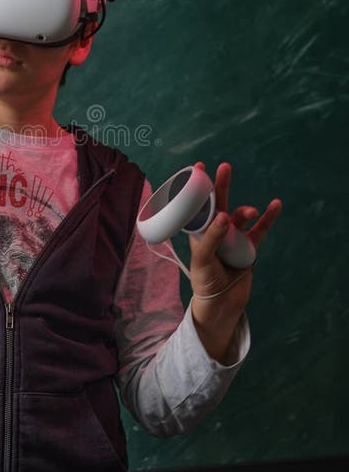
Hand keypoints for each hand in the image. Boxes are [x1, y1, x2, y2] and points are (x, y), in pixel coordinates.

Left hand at [188, 161, 281, 360]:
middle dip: (221, 186)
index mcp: (198, 232)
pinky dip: (268, 218)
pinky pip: (260, 230)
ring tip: (250, 212)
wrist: (221, 304)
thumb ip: (212, 238)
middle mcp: (216, 232)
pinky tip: (275, 205)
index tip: (198, 168)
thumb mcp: (202, 259)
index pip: (196, 206)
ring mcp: (233, 239)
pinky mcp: (249, 248)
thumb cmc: (204, 281)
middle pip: (219, 204)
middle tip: (224, 168)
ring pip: (240, 217)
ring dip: (245, 211)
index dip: (197, 188)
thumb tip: (224, 216)